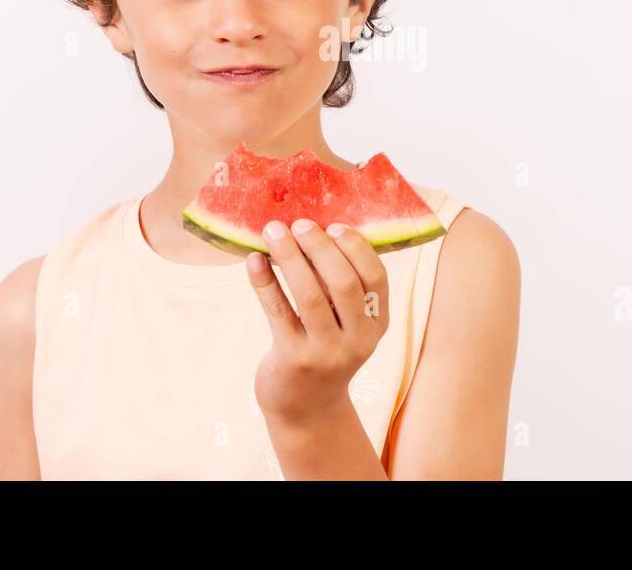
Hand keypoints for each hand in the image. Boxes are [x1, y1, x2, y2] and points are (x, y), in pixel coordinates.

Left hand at [246, 218, 389, 425]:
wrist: (306, 408)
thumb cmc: (325, 349)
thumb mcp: (346, 325)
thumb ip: (340, 287)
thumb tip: (314, 230)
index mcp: (377, 325)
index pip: (375, 278)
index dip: (356, 248)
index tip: (333, 226)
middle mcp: (358, 340)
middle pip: (343, 283)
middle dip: (319, 247)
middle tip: (298, 224)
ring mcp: (326, 352)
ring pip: (309, 294)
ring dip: (289, 257)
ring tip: (273, 232)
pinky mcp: (293, 359)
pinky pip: (277, 310)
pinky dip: (265, 281)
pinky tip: (254, 260)